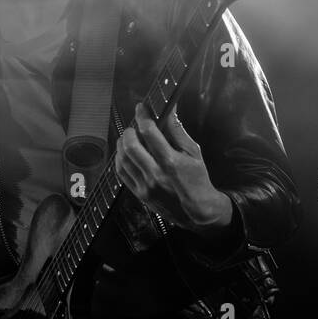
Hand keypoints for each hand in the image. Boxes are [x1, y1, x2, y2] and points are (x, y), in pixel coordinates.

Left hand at [114, 102, 233, 235]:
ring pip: (122, 159)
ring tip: (128, 137)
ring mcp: (145, 186)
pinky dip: (119, 159)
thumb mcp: (193, 152)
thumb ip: (178, 130)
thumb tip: (169, 109)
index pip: (149, 132)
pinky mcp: (139, 194)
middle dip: (129, 130)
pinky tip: (125, 153)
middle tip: (134, 125)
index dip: (142, 116)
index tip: (141, 108)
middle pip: (130, 146)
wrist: (198, 210)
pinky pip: (121, 173)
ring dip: (122, 143)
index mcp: (170, 162)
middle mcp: (154, 174)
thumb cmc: (198, 178)